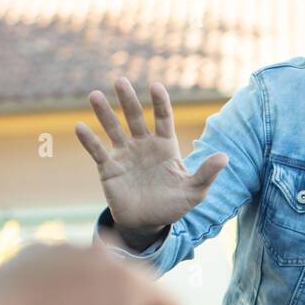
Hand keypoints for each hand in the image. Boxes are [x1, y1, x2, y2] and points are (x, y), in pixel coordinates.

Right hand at [75, 77, 228, 248]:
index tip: (155, 86)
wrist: (147, 223)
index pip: (163, 118)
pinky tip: (80, 127)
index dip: (160, 102)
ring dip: (104, 112)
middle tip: (121, 81)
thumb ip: (206, 174)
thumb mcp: (193, 192)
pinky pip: (97, 151)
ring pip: (113, 128)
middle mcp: (143, 144)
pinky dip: (88, 140)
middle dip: (128, 100)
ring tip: (94, 95)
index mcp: (164, 146)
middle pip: (135, 116)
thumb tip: (225, 157)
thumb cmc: (172, 205)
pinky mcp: (108, 168)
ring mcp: (124, 154)